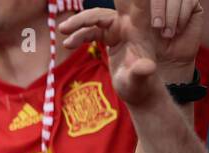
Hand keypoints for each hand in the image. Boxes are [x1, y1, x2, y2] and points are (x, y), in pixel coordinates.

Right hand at [61, 0, 203, 104]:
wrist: (138, 89)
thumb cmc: (140, 86)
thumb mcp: (139, 81)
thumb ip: (141, 73)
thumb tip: (146, 68)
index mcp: (138, 30)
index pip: (136, 6)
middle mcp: (129, 25)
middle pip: (109, 9)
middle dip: (91, 10)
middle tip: (72, 18)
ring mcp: (119, 29)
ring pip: (97, 17)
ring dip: (80, 21)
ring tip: (63, 29)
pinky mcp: (111, 35)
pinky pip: (92, 28)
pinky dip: (79, 33)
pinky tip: (67, 44)